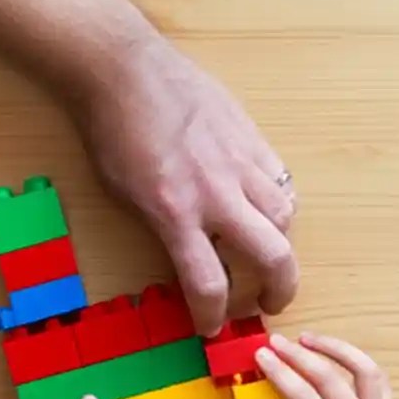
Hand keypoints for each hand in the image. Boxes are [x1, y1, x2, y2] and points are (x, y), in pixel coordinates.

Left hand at [74, 39, 298, 335]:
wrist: (125, 71)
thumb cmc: (113, 133)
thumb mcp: (125, 196)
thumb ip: (163, 230)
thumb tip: (187, 259)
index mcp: (175, 213)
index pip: (208, 284)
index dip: (213, 316)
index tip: (210, 327)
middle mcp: (216, 193)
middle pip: (272, 257)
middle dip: (277, 291)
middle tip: (268, 304)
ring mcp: (240, 163)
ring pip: (285, 219)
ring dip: (282, 248)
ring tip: (271, 259)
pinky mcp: (252, 138)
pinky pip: (281, 181)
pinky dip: (280, 204)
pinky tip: (268, 212)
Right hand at [241, 333, 398, 398]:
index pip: (304, 397)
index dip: (281, 373)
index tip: (261, 355)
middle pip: (329, 377)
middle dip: (299, 355)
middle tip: (275, 341)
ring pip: (363, 369)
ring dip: (336, 348)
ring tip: (310, 338)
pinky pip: (378, 381)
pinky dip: (359, 363)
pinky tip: (340, 356)